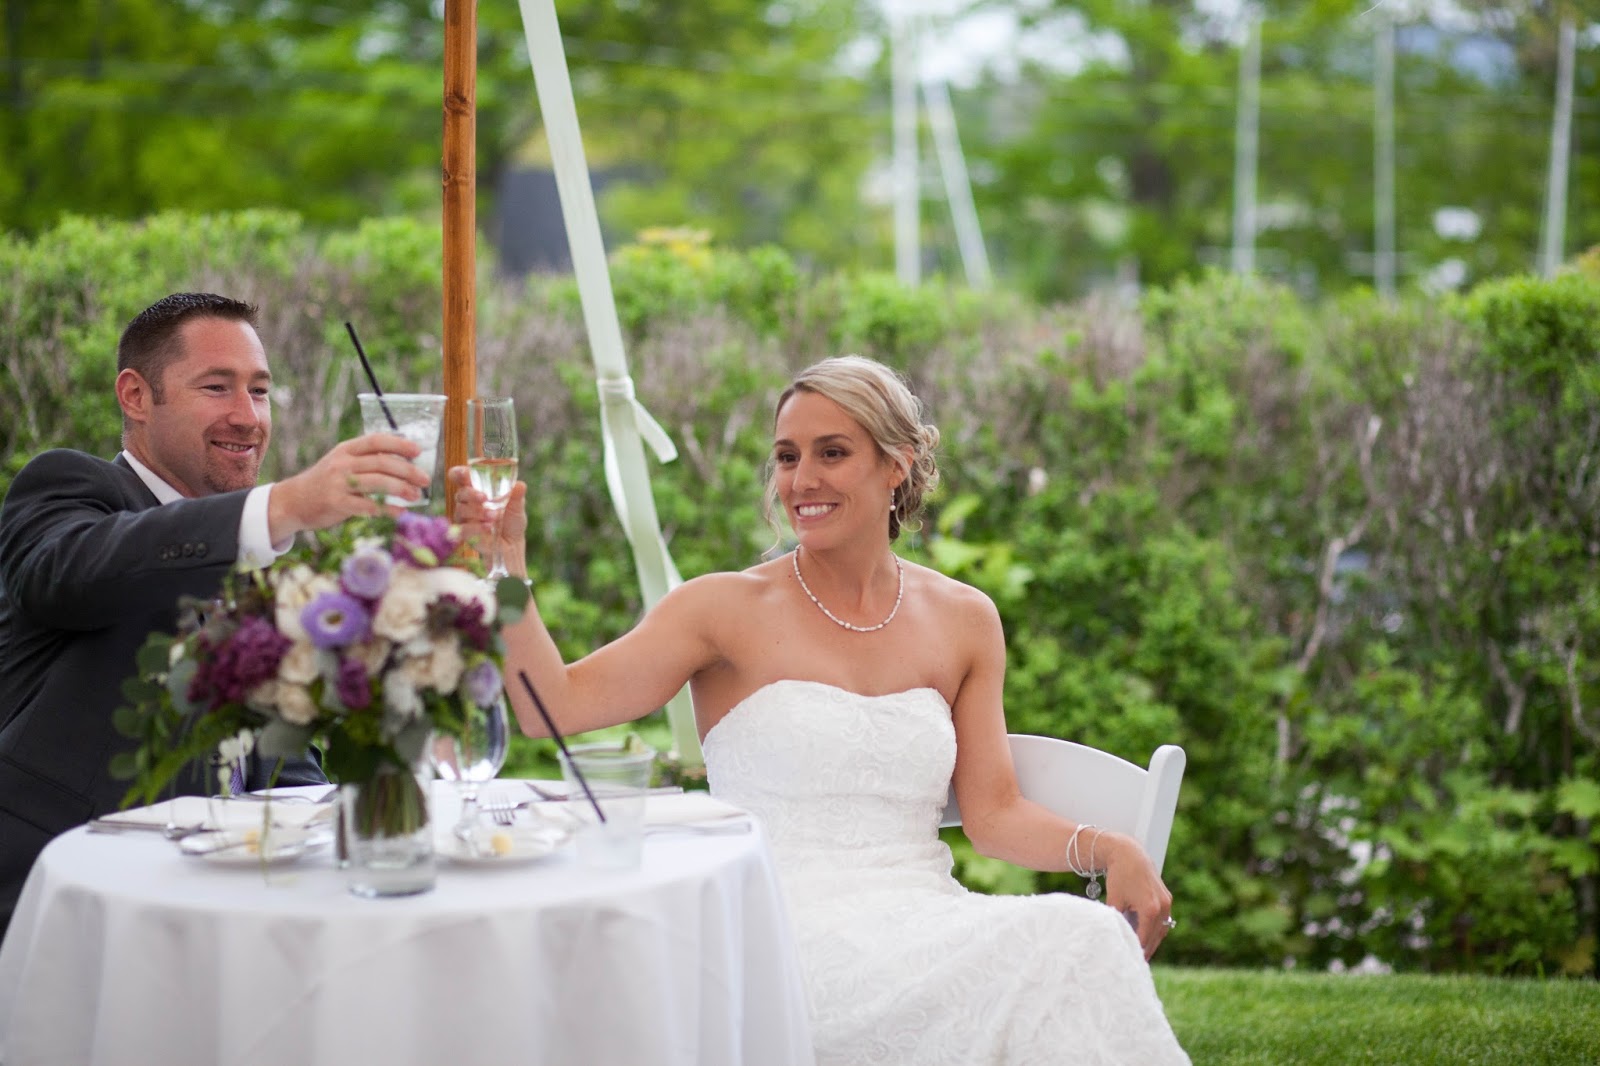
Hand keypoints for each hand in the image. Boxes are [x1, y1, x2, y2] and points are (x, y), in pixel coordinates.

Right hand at [268, 433, 429, 540]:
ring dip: (401, 489)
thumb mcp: (342, 462)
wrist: (294, 501)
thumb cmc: (327, 482)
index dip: (399, 444)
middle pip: (382, 463)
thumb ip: (367, 460)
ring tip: (417, 496)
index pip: (376, 441)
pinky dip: (387, 509)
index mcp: (346, 449)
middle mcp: (342, 463)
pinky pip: (368, 505)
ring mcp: (338, 483)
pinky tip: (400, 512)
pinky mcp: (336, 503)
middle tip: (425, 479)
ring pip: (377, 482)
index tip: (418, 451)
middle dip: (408, 471)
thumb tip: (405, 461)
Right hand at [448, 465, 528, 577]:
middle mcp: (467, 502)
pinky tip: (489, 527)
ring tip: (494, 517)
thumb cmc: (511, 521)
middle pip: (460, 493)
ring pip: (461, 510)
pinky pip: (463, 528)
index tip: (463, 473)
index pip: (460, 477)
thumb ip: (517, 495)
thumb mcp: (517, 506)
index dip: (458, 473)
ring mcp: (464, 518)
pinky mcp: (464, 534)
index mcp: (477, 489)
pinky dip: (476, 527)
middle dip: (471, 494)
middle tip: (485, 498)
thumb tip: (520, 485)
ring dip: (478, 512)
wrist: (512, 544)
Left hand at [1102, 832, 1174, 959]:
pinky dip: (1155, 927)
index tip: (1130, 960)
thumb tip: (1113, 936)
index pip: (1144, 938)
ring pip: (1162, 929)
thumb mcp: (1114, 901)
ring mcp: (1167, 902)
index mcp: (1150, 910)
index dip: (1136, 950)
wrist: (1129, 853)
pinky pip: (1163, 919)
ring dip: (1153, 939)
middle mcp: (1163, 907)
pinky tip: (1146, 934)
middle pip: (1155, 936)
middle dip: (1146, 948)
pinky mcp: (1167, 897)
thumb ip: (1115, 920)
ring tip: (1142, 951)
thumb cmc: (1119, 876)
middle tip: (1137, 961)